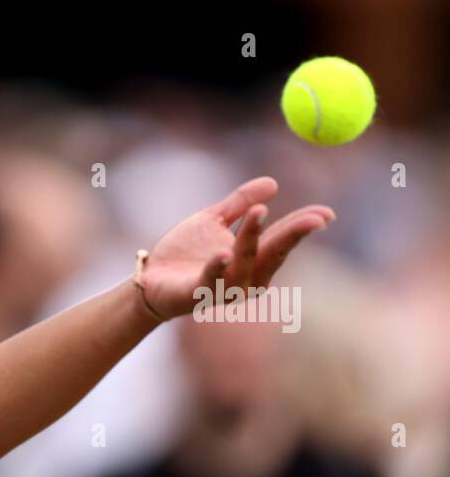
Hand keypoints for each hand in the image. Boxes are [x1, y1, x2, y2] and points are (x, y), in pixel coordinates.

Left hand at [136, 176, 334, 321]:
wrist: (150, 279)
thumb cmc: (185, 253)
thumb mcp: (213, 220)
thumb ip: (240, 203)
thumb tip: (273, 183)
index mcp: (254, 261)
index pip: (283, 240)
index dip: (303, 226)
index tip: (326, 213)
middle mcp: (246, 278)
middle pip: (273, 253)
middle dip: (294, 234)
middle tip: (315, 218)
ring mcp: (224, 288)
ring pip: (245, 262)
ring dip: (252, 238)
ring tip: (259, 212)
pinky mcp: (198, 293)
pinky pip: (211, 280)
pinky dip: (218, 267)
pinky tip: (224, 253)